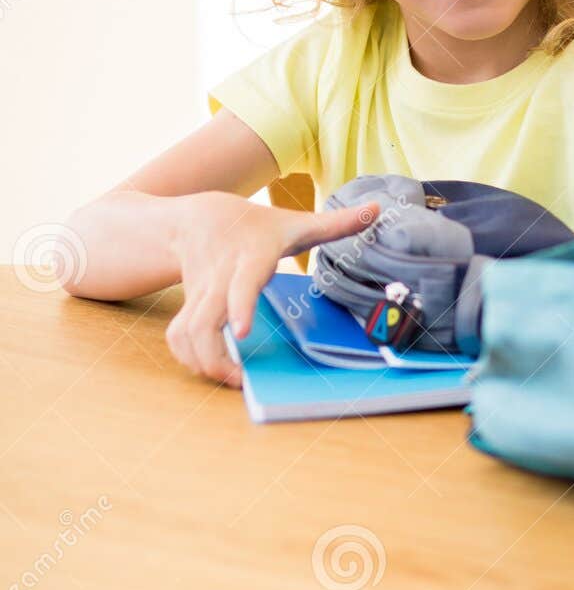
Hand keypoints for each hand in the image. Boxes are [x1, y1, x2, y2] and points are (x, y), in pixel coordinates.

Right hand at [165, 192, 379, 387]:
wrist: (196, 219)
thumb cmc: (254, 224)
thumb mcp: (295, 222)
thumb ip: (337, 223)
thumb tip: (379, 209)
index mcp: (250, 257)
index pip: (242, 282)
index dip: (239, 306)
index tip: (242, 332)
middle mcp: (220, 278)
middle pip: (203, 321)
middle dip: (216, 357)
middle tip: (243, 380)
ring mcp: (198, 294)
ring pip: (184, 333)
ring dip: (202, 363)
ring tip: (234, 380)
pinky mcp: (187, 306)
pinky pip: (178, 337)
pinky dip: (190, 358)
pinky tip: (213, 368)